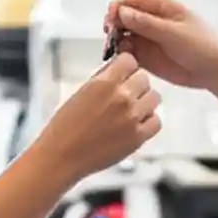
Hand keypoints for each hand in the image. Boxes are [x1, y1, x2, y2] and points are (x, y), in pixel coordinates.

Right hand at [34, 52, 161, 180]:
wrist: (61, 157)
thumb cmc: (65, 127)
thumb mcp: (82, 91)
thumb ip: (104, 78)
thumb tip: (118, 69)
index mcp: (105, 83)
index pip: (129, 60)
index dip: (125, 66)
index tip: (122, 72)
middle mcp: (122, 98)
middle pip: (144, 78)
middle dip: (134, 83)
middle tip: (124, 94)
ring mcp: (132, 118)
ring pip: (154, 97)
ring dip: (144, 101)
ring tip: (130, 109)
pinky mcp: (138, 138)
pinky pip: (156, 121)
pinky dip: (148, 121)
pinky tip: (135, 124)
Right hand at [104, 0, 217, 89]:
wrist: (216, 70)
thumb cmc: (201, 45)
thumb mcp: (173, 32)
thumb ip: (147, 23)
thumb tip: (121, 11)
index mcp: (160, 7)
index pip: (131, 0)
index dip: (117, 7)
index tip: (111, 17)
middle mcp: (151, 21)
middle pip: (123, 17)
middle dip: (113, 24)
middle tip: (110, 35)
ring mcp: (148, 39)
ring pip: (123, 36)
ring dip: (115, 41)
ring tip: (115, 50)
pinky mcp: (147, 57)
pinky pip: (128, 53)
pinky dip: (121, 56)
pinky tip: (122, 61)